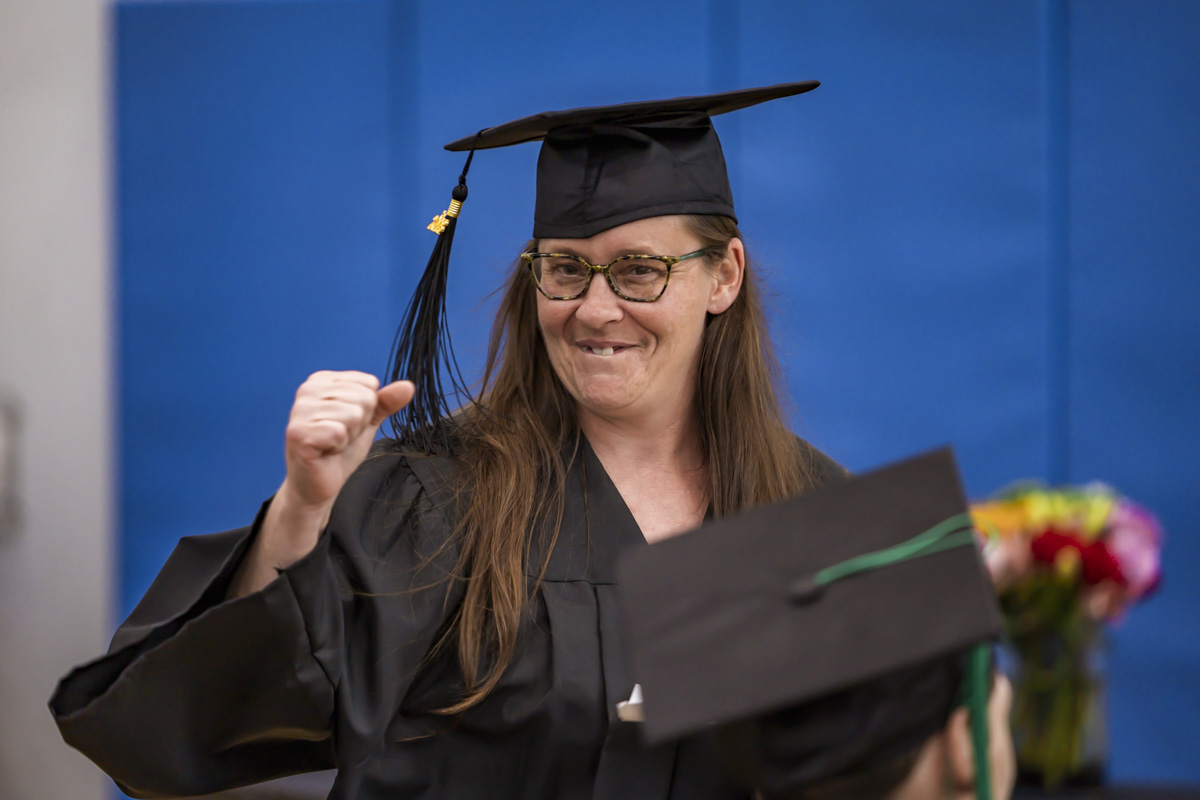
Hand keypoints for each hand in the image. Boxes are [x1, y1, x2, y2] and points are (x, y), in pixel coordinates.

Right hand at [281, 371, 413, 512]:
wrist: (319, 483)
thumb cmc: (339, 450)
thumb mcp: (368, 422)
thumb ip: (385, 402)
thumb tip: (408, 386)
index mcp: (323, 381)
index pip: (369, 383)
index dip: (366, 410)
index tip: (347, 423)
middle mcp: (308, 390)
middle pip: (364, 398)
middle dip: (358, 424)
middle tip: (339, 436)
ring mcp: (300, 410)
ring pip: (353, 414)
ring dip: (348, 436)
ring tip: (332, 443)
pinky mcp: (298, 433)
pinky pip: (338, 432)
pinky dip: (338, 446)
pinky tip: (325, 451)